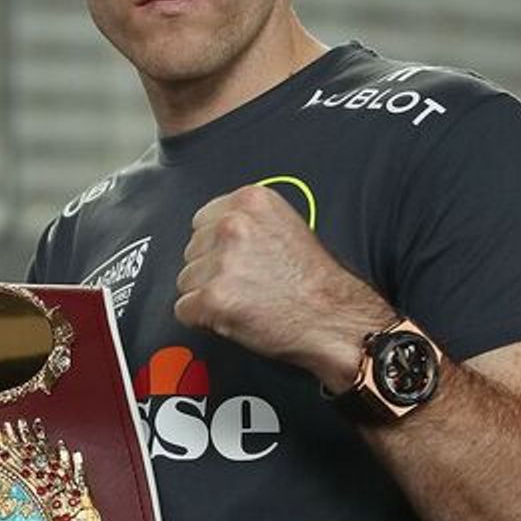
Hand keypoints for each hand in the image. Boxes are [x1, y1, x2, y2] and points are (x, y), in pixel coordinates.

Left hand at [174, 185, 391, 389]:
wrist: (336, 320)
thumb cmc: (315, 282)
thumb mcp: (285, 226)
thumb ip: (247, 222)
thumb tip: (212, 230)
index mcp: (250, 200)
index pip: (202, 220)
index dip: (217, 246)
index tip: (238, 260)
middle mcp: (233, 225)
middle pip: (191, 250)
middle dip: (211, 270)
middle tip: (248, 284)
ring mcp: (222, 262)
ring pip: (185, 280)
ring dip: (207, 295)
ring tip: (246, 300)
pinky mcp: (213, 297)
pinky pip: (184, 310)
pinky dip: (203, 320)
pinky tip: (234, 317)